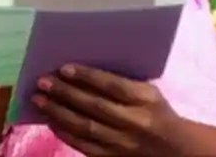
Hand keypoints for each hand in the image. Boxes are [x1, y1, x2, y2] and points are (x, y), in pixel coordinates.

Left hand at [34, 64, 180, 155]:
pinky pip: (85, 146)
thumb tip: (82, 68)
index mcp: (145, 100)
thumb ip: (122, 81)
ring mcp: (123, 143)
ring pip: (85, 127)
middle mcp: (134, 122)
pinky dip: (65, 133)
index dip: (88, 76)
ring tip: (38, 99)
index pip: (113, 86)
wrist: (177, 149)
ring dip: (58, 112)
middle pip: (94, 106)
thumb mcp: (148, 92)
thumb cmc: (156, 111)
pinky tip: (50, 121)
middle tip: (43, 81)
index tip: (64, 68)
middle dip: (65, 93)